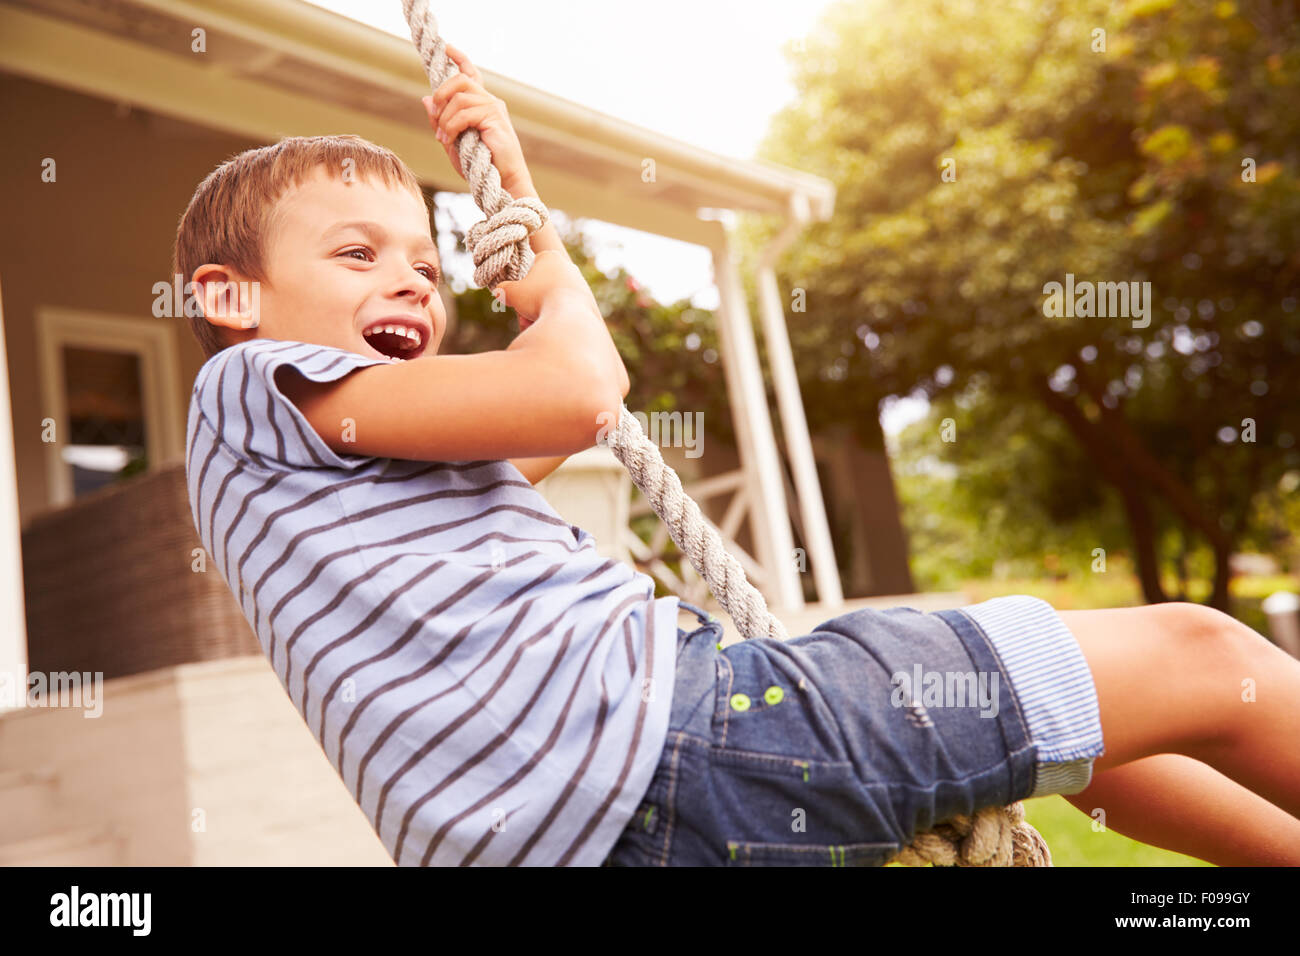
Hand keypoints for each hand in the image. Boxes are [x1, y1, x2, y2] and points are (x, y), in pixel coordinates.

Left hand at [422, 44, 532, 195]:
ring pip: (459, 98)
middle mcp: (490, 101)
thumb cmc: (480, 166)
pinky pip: (464, 114)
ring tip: (442, 138)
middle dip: (441, 94)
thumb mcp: (453, 142)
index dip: (460, 59)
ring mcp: (494, 108)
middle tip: (434, 117)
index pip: (471, 74)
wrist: (503, 183)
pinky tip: (448, 140)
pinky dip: (450, 127)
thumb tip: (425, 99)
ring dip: (444, 119)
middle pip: (460, 80)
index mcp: (482, 105)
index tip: (447, 48)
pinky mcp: (495, 118)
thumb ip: (440, 121)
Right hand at [491, 250, 590, 332]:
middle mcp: (569, 267)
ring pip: (552, 301)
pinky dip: (556, 320)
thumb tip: (500, 292)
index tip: (517, 301)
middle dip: (530, 305)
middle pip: (541, 288)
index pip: (529, 270)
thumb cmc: (538, 299)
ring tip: (535, 326)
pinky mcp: (589, 302)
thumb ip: (503, 290)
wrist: (570, 317)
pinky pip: (566, 311)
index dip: (520, 287)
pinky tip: (551, 330)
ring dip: (541, 314)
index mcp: (551, 257)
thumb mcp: (512, 293)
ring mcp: (581, 284)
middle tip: (524, 319)